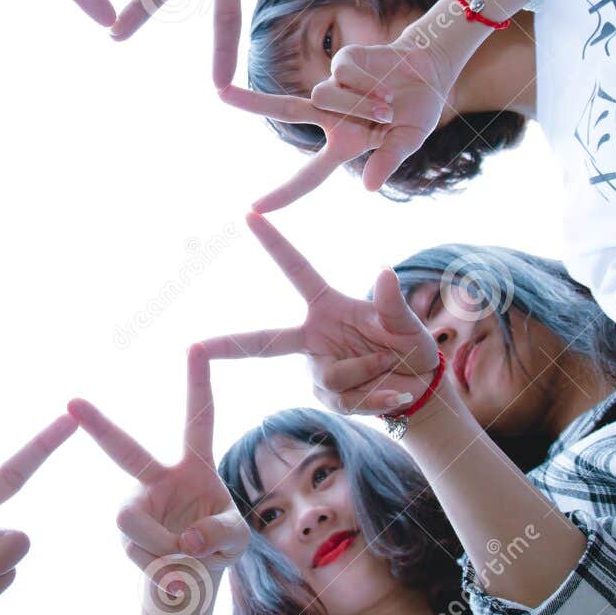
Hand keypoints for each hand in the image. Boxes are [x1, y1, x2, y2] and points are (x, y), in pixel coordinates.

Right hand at [70, 349, 248, 598]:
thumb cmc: (217, 544)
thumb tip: (184, 541)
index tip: (196, 345)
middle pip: (124, 450)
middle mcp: (156, 479)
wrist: (191, 581)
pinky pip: (139, 554)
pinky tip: (176, 577)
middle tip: (72, 403)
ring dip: (162, 548)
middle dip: (98, 425)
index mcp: (193, 464)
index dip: (198, 382)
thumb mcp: (236, 539)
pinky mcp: (126, 538)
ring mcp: (136, 508)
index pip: (198, 418)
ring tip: (186, 564)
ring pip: (131, 521)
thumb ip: (219, 534)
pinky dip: (163, 572)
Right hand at [195, 213, 438, 414]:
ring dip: (369, 372)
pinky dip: (376, 398)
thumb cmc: (411, 345)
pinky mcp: (327, 397)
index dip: (273, 242)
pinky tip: (394, 394)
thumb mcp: (408, 322)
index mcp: (327, 306)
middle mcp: (313, 336)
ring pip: (331, 374)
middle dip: (227, 346)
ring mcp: (317, 369)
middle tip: (196, 348)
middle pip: (264, 341)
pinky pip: (345, 400)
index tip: (250, 214)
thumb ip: (392, 301)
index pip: (296, 269)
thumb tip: (385, 271)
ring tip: (391, 368)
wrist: (420, 387)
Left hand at [219, 21, 455, 207]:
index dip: (283, 194)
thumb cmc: (415, 113)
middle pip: (283, 110)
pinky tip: (384, 79)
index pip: (308, 176)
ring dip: (360, 104)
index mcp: (342, 145)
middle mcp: (331, 117)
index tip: (253, 209)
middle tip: (219, 93)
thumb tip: (368, 188)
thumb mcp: (407, 142)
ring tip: (388, 104)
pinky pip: (343, 74)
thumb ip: (388, 161)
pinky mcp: (341, 63)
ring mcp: (334, 88)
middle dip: (251, 102)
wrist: (429, 72)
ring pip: (324, 97)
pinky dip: (367, 80)